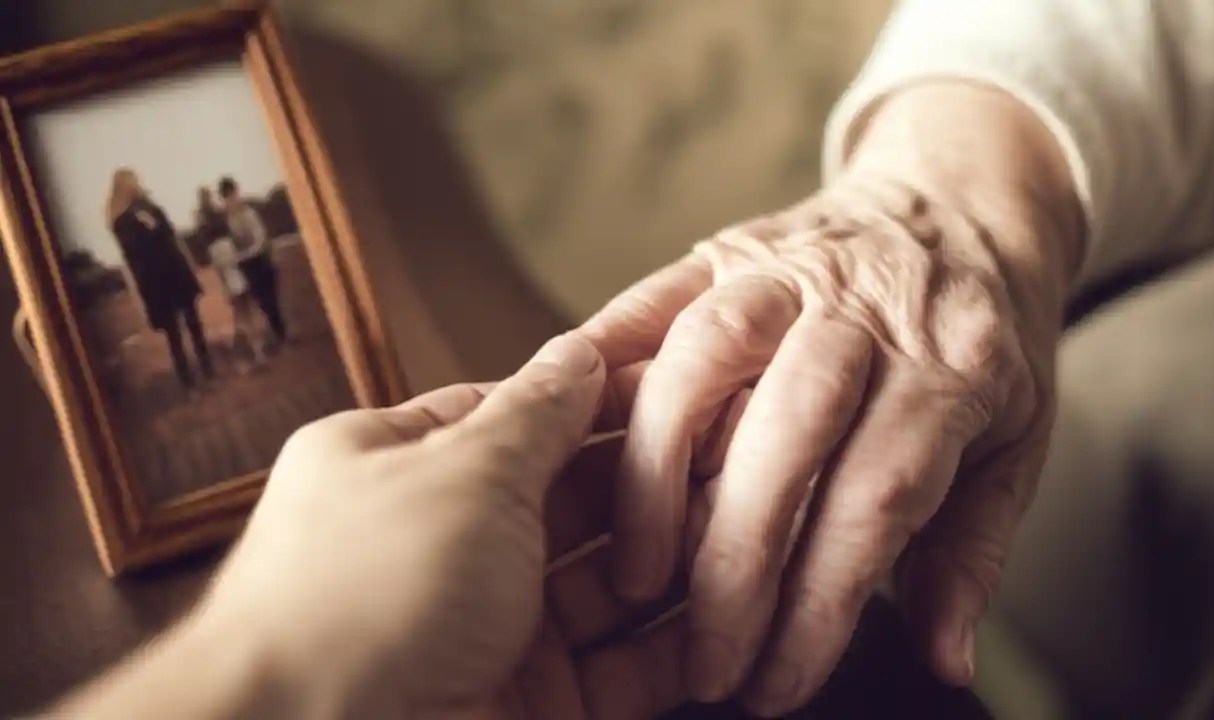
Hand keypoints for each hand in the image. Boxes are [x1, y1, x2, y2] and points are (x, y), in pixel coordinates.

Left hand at [61, 335, 688, 718]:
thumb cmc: (359, 600)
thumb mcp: (461, 472)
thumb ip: (536, 412)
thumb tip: (583, 350)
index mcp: (401, 466)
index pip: (524, 415)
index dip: (608, 399)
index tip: (692, 383)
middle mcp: (444, 543)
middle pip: (576, 498)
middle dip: (661, 479)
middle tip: (747, 450)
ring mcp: (488, 627)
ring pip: (609, 582)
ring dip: (682, 560)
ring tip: (758, 525)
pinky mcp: (531, 701)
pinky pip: (620, 665)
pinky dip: (675, 645)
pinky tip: (734, 617)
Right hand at [580, 83, 1081, 714]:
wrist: (964, 200)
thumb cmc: (985, 338)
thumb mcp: (1016, 440)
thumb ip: (973, 550)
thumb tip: (944, 663)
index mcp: (952, 365)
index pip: (877, 497)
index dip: (821, 606)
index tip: (778, 683)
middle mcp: (866, 309)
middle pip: (788, 434)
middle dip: (734, 563)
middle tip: (705, 658)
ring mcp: (788, 269)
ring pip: (706, 356)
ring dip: (656, 470)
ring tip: (635, 573)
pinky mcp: (726, 250)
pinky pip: (652, 299)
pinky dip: (601, 364)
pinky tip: (566, 438)